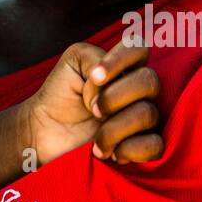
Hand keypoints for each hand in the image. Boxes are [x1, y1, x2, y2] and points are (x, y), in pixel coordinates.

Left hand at [22, 40, 163, 165]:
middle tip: (93, 109)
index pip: (139, 48)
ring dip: (114, 128)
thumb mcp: (72, 62)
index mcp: (123, 65)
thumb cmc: (61, 93)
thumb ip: (94, 58)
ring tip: (96, 139)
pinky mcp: (142, 145)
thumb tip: (109, 83)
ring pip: (149, 115)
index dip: (120, 61)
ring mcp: (143, 117)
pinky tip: (110, 153)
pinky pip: (155, 145)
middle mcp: (138, 89)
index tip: (94, 78)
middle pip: (150, 81)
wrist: (46, 132)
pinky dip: (130, 150)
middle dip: (114, 97)